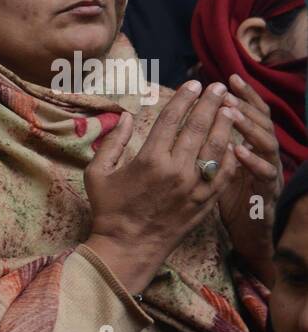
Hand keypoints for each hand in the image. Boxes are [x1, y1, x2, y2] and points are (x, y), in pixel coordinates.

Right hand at [84, 80, 238, 292]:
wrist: (127, 247)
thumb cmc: (108, 210)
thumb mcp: (97, 174)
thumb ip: (112, 142)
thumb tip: (124, 116)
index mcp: (149, 159)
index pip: (172, 119)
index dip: (184, 98)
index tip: (193, 84)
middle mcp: (176, 169)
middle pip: (198, 127)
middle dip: (210, 103)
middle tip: (219, 87)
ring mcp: (194, 186)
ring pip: (216, 147)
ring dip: (224, 124)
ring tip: (229, 108)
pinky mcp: (205, 201)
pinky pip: (223, 173)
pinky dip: (230, 155)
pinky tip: (233, 142)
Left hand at [216, 74, 282, 284]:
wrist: (248, 235)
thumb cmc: (230, 199)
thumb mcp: (221, 169)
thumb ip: (212, 146)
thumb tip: (190, 124)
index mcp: (252, 149)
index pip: (250, 116)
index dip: (243, 97)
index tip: (228, 78)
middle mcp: (263, 157)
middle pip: (261, 123)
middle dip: (244, 106)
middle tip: (224, 92)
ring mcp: (268, 174)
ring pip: (267, 144)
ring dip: (249, 128)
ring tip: (230, 113)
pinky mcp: (266, 196)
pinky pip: (263, 175)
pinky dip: (252, 162)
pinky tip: (239, 150)